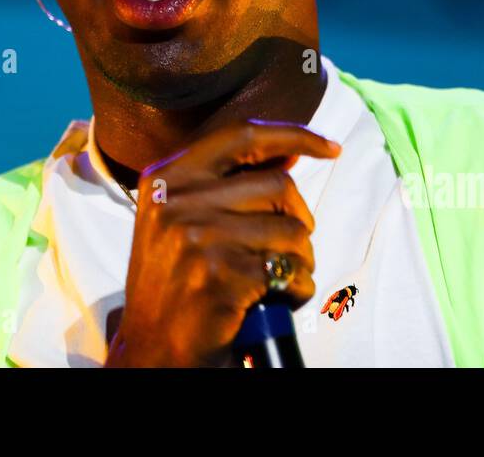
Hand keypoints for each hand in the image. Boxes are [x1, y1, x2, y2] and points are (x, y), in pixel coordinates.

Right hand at [103, 120, 339, 366]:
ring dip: (301, 260)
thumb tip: (290, 152)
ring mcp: (196, 236)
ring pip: (291, 230)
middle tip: (288, 249)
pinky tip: (277, 301)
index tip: (331, 146)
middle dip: (299, 219)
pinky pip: (288, 271)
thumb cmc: (174, 281)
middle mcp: (177, 199)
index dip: (294, 135)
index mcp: (168, 176)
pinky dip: (297, 289)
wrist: (152, 348)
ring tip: (279, 279)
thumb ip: (228, 182)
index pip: (242, 135)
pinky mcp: (219, 275)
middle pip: (278, 184)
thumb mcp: (182, 219)